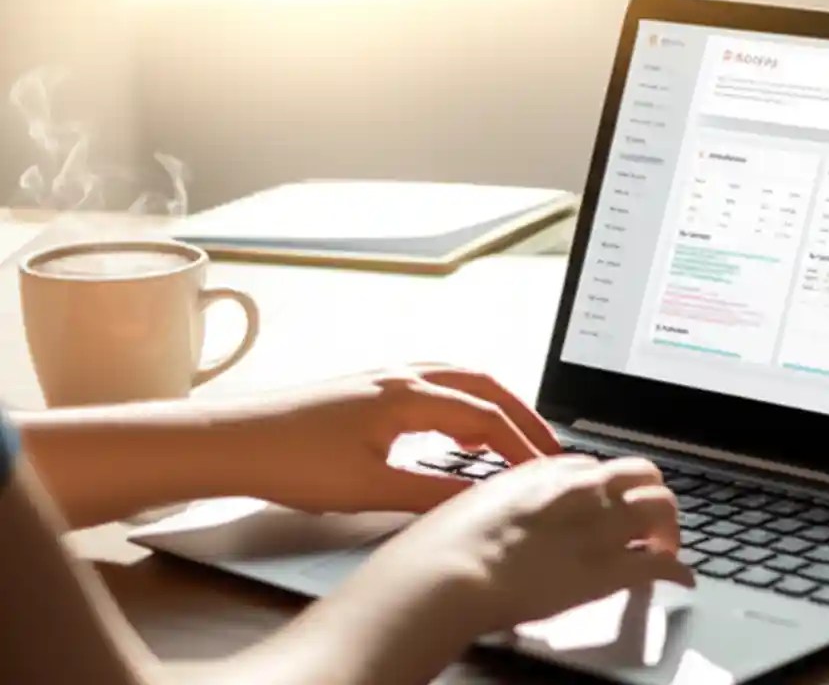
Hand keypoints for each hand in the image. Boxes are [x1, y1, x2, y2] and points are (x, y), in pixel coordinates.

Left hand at [242, 364, 560, 513]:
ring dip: (494, 404)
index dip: (522, 445)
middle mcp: (403, 376)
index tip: (547, 471)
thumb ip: (431, 492)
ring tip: (515, 436)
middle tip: (549, 446)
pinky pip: (437, 385)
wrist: (232, 440)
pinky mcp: (370, 390)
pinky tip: (459, 429)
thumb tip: (481, 500)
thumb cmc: (292, 460)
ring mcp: (385, 378)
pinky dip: (465, 403)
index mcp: (409, 395)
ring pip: (460, 380)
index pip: (486, 416)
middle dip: (522, 415)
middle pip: (483, 385)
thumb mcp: (369, 487)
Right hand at [357, 454, 694, 635]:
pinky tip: (679, 578)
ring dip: (667, 528)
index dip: (605, 489)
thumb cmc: (446, 544)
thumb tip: (515, 515)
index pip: (596, 467)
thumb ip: (508, 501)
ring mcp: (599, 526)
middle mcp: (581, 489)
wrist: (449, 574)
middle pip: (642, 474)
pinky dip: (676, 570)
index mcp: (546, 469)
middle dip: (650, 495)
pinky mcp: (608, 569)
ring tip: (664, 547)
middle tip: (647, 522)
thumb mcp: (477, 501)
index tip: (605, 506)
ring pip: (661, 509)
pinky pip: (660, 563)